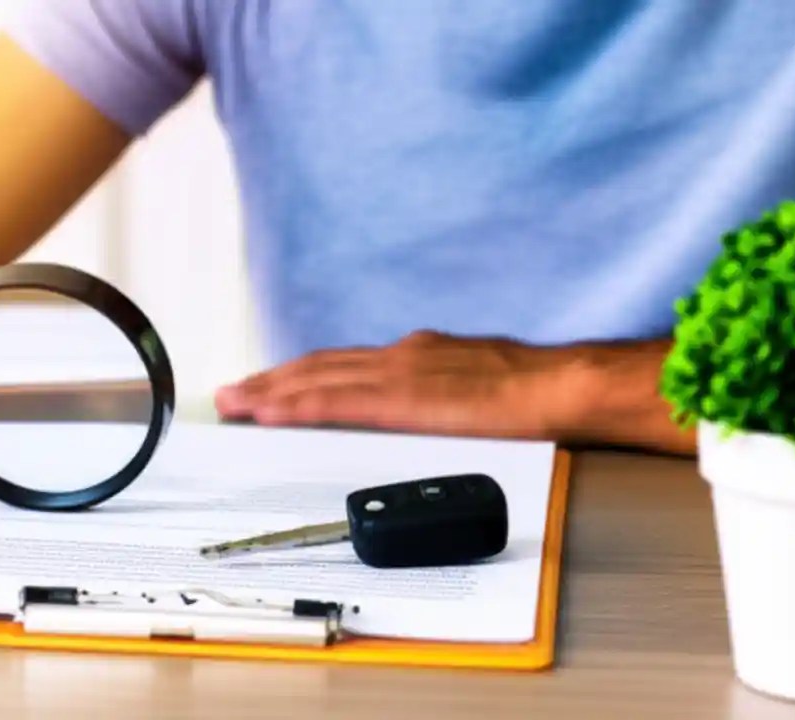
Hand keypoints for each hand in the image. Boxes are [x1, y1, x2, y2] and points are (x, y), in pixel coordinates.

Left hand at [214, 331, 577, 438]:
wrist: (560, 387)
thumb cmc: (533, 390)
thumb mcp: (477, 382)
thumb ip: (444, 394)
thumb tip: (429, 410)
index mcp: (418, 356)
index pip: (346, 366)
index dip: (303, 376)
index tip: (273, 385)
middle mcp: (399, 356)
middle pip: (319, 367)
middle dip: (273, 381)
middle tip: (234, 392)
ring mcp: (396, 373)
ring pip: (315, 380)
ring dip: (270, 391)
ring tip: (235, 402)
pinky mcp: (399, 397)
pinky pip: (332, 402)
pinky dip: (294, 406)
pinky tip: (269, 413)